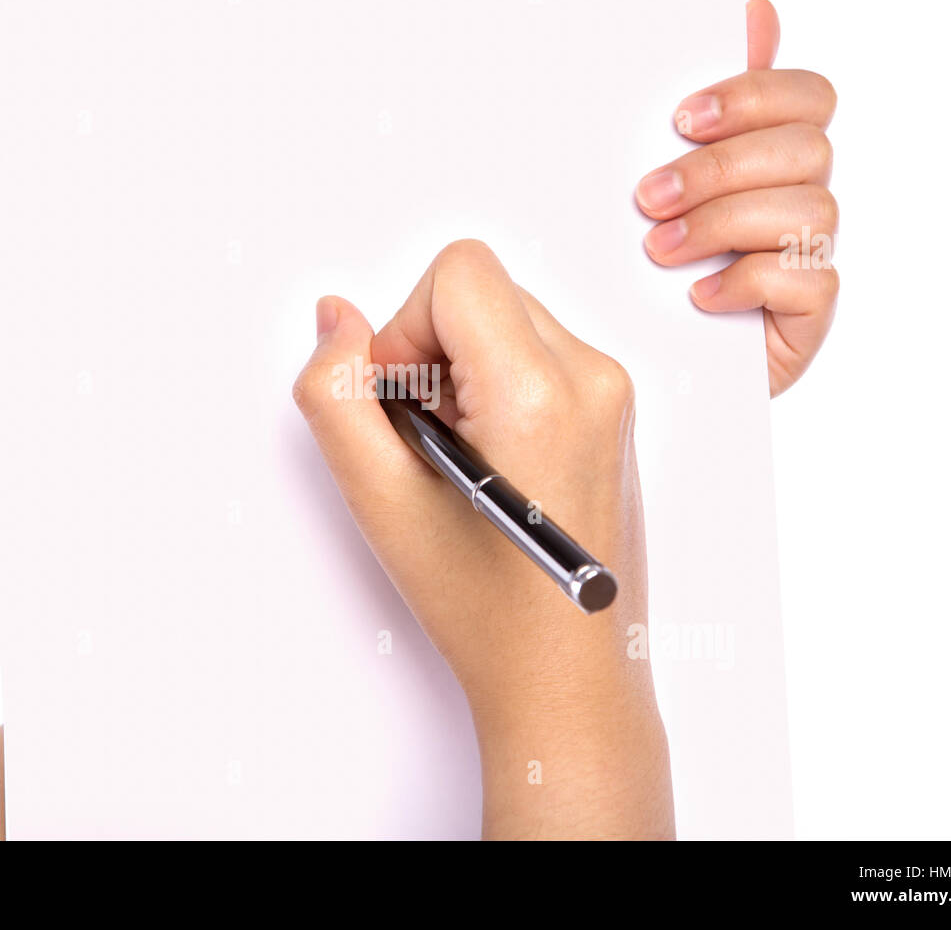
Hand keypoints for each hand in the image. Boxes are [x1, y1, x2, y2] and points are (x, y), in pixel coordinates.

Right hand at [292, 239, 673, 838]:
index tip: (405, 404)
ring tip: (459, 458)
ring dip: (462, 371)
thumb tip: (340, 320)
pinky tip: (489, 462)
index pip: (458, 272)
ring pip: (506, 319)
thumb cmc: (486, 608)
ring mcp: (612, 396)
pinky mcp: (613, 412)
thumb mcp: (380, 500)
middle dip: (432, 351)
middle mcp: (593, 380)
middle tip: (427, 439)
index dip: (406, 329)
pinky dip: (495, 387)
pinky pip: (536, 353)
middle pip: (482, 291)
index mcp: (541, 393)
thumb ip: (337, 394)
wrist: (567, 676)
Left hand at [636, 0, 838, 395]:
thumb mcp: (653, 187)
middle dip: (720, 168)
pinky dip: (746, 282)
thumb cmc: (646, 270)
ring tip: (660, 250)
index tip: (684, 119)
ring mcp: (806, 254)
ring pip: (807, 209)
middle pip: (807, 147)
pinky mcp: (808, 311)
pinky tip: (699, 296)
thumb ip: (699, 108)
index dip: (755, 94)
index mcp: (766, 155)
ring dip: (722, 225)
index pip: (805, 95)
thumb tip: (755, 12)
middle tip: (649, 196)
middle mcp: (796, 197)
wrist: (642, 363)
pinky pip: (805, 279)